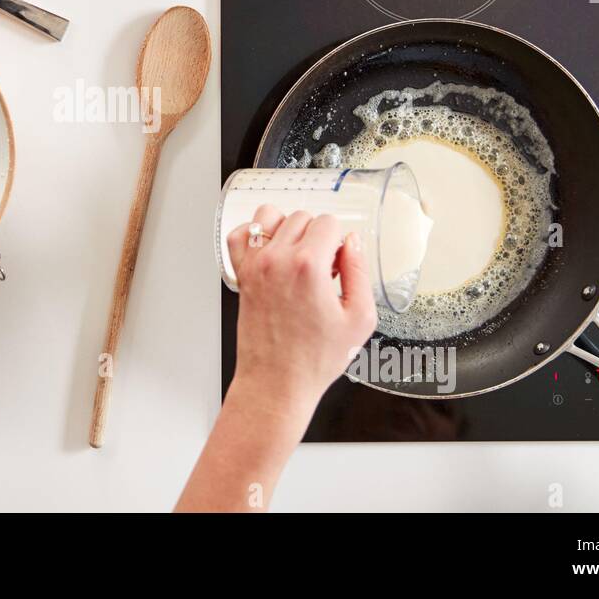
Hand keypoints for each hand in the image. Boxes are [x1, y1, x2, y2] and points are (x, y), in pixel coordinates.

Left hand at [225, 206, 376, 425]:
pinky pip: (240, 234)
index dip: (339, 244)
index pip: (328, 223)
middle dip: (317, 237)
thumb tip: (353, 243)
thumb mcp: (359, 318)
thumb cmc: (313, 360)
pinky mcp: (241, 274)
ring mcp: (255, 265)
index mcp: (309, 267)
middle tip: (323, 268)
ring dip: (287, 229)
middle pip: (302, 217)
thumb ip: (359, 272)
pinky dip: (254, 234)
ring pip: (270, 216)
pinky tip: (270, 252)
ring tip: (298, 256)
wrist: (276, 382)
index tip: (338, 266)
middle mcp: (278, 260)